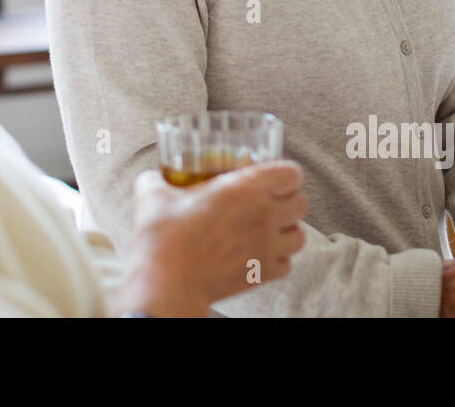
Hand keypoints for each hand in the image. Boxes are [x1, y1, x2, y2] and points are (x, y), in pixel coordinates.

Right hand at [115, 161, 306, 316]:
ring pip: (300, 236)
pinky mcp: (262, 274)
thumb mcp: (153, 195)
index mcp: (244, 188)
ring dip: (287, 230)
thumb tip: (154, 177)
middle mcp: (263, 216)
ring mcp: (267, 247)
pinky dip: (278, 259)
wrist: (168, 282)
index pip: (291, 173)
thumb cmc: (163, 237)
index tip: (269, 174)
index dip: (283, 172)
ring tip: (268, 228)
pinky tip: (259, 254)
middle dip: (287, 200)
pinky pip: (288, 264)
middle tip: (267, 200)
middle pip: (301, 203)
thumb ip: (156, 179)